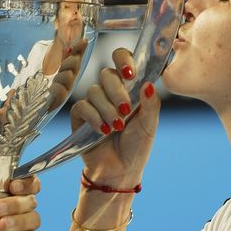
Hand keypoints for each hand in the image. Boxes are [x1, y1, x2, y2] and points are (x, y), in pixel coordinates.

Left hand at [0, 176, 43, 230]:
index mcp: (13, 192)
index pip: (31, 182)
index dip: (25, 183)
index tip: (12, 186)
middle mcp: (23, 206)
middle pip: (30, 201)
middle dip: (13, 205)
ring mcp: (27, 225)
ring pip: (34, 219)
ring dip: (19, 222)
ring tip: (1, 226)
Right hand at [70, 47, 160, 185]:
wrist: (120, 170)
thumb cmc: (137, 146)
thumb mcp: (149, 124)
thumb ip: (151, 104)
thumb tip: (149, 83)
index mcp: (129, 87)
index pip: (122, 60)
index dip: (124, 59)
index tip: (130, 73)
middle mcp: (110, 91)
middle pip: (106, 73)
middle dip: (117, 91)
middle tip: (126, 110)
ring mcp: (94, 102)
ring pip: (94, 91)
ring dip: (107, 109)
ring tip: (116, 128)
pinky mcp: (80, 116)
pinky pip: (82, 106)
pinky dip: (94, 118)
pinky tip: (103, 131)